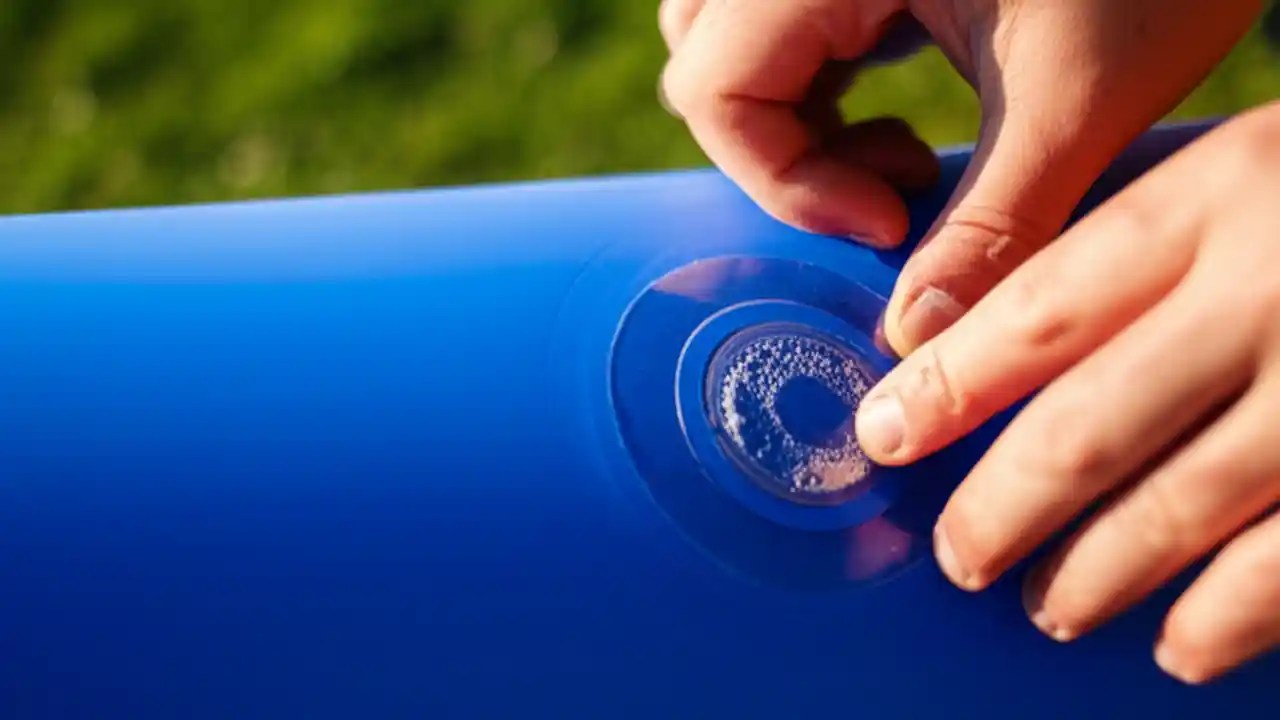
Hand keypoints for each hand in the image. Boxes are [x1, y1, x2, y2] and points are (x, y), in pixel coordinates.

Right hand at [659, 0, 1261, 355]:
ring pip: (737, 45)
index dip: (784, 177)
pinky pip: (788, 31)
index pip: (717, 86)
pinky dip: (822, 92)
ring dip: (791, 122)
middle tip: (884, 189)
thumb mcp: (1073, 100)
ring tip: (897, 156)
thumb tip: (916, 339)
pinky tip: (900, 124)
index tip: (887, 221)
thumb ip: (990, 225)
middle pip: (708, 61)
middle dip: (779, 150)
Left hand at [855, 102, 1279, 683]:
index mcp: (1221, 198)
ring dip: (1098, 572)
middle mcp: (1277, 292)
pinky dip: (1230, 617)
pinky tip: (1176, 645)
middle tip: (962, 554)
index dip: (945, 385)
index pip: (1039, 309)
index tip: (883, 434)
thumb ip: (1133, 252)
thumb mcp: (1246, 175)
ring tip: (1048, 603)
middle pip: (1091, 426)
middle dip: (1004, 506)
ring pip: (1187, 508)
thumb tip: (971, 346)